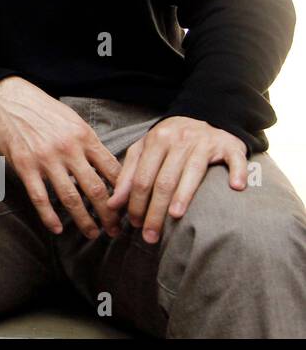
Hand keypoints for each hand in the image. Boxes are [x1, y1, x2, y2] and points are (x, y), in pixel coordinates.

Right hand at [0, 77, 122, 238]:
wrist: (8, 98)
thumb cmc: (43, 110)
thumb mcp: (73, 120)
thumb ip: (89, 144)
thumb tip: (108, 169)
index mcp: (84, 136)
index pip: (113, 170)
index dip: (124, 192)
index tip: (129, 208)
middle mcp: (68, 149)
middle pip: (96, 189)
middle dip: (109, 214)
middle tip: (116, 230)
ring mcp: (45, 158)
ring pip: (70, 197)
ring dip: (84, 220)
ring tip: (93, 234)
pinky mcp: (25, 166)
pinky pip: (40, 197)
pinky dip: (49, 216)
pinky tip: (57, 229)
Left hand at [106, 115, 247, 244]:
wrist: (204, 115)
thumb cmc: (169, 141)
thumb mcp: (144, 151)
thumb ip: (128, 175)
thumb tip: (113, 204)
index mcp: (155, 140)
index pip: (142, 177)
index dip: (135, 202)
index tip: (134, 224)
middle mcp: (179, 139)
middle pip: (164, 179)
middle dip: (155, 210)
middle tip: (151, 235)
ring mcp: (205, 142)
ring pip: (193, 172)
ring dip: (184, 195)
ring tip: (175, 217)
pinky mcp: (230, 145)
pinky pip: (234, 160)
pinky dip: (236, 172)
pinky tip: (235, 188)